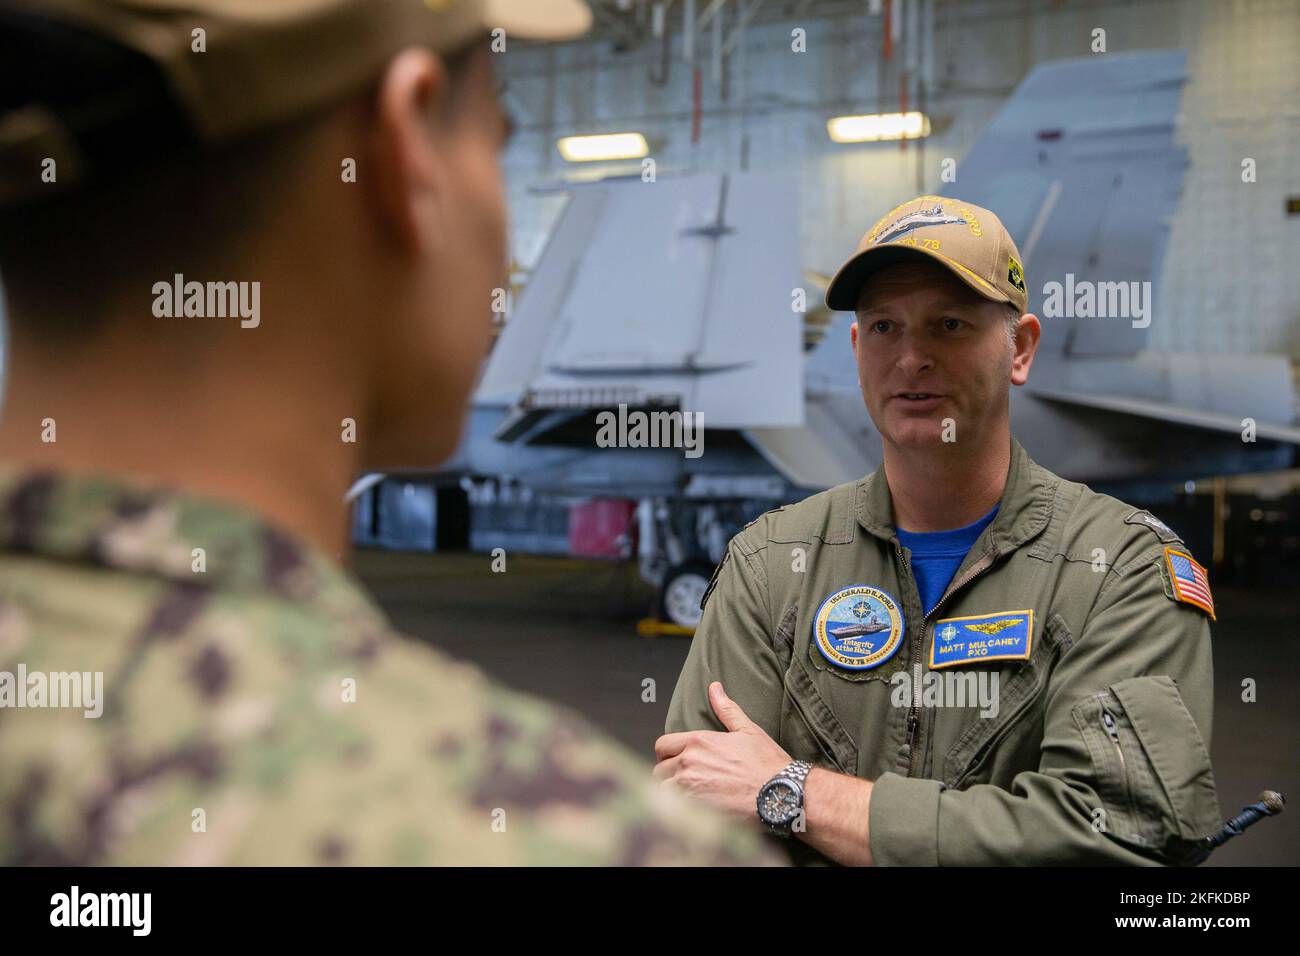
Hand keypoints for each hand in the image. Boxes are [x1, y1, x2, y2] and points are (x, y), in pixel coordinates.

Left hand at [653, 681, 791, 818]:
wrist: (780, 794)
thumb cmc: (767, 763)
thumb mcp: (748, 730)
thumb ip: (726, 709)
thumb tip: (714, 688)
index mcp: (698, 741)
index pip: (662, 745)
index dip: (666, 754)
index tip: (674, 762)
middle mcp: (688, 762)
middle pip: (659, 770)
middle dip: (667, 776)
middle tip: (681, 783)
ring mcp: (689, 787)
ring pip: (661, 791)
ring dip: (670, 794)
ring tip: (684, 798)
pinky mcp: (694, 810)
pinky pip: (671, 811)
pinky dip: (676, 811)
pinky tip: (688, 812)